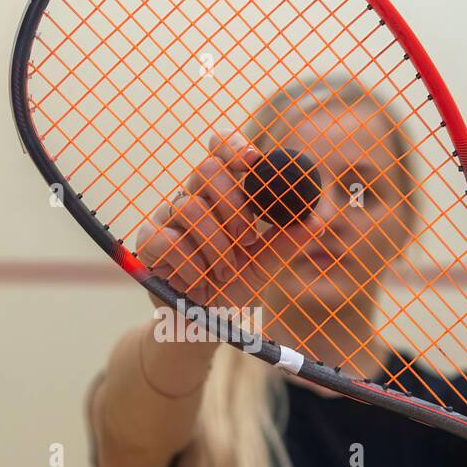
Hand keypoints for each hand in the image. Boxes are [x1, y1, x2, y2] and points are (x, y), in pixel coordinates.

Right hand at [136, 131, 271, 308]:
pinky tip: (199, 282)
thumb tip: (318, 221)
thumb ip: (286, 240)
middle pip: (206, 170)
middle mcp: (193, 197)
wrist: (204, 322)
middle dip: (233, 205)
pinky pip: (169, 241)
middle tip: (247, 238)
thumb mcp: (264, 263)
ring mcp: (168, 217)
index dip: (233, 145)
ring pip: (190, 208)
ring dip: (216, 245)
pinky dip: (191, 265)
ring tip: (225, 271)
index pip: (219, 150)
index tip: (254, 160)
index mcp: (221, 194)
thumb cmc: (232, 284)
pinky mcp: (149, 242)